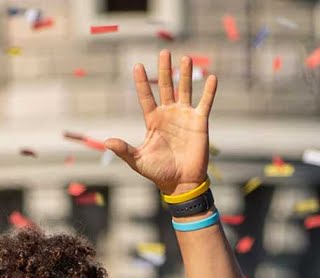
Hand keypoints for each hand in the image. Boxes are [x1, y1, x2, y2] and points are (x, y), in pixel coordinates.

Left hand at [105, 50, 217, 195]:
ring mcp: (185, 116)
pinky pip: (205, 103)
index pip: (146, 96)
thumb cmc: (159, 173)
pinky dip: (209, 91)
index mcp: (153, 120)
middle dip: (164, 70)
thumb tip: (107, 142)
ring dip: (185, 74)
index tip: (137, 66)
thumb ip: (124, 150)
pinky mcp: (200, 123)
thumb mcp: (138, 161)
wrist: (181, 183)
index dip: (142, 82)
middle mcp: (168, 114)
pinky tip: (212, 77)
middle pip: (165, 86)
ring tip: (185, 57)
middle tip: (164, 52)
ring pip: (185, 90)